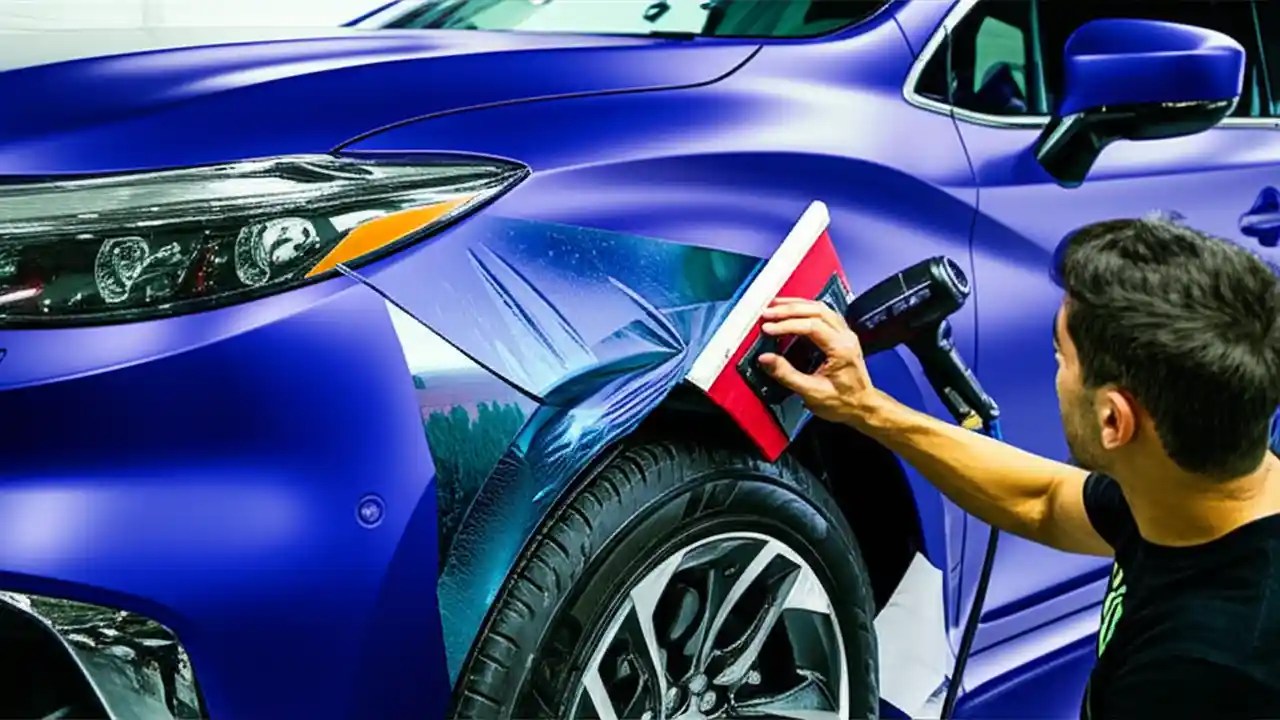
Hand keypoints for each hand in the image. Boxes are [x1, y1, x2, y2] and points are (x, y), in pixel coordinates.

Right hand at [757, 297, 883, 427]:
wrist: (862, 406)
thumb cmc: (842, 402)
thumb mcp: (811, 393)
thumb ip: (787, 374)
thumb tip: (765, 359)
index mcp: (841, 348)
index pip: (812, 326)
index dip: (787, 324)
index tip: (768, 328)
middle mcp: (846, 336)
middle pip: (817, 310)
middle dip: (789, 309)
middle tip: (767, 312)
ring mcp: (846, 333)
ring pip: (821, 308)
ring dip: (797, 305)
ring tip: (776, 306)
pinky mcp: (842, 335)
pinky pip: (825, 313)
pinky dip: (806, 309)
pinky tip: (793, 310)